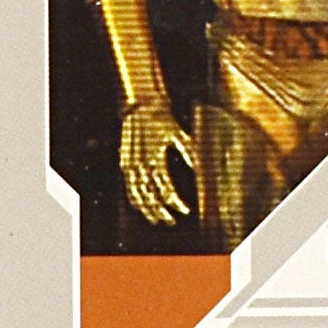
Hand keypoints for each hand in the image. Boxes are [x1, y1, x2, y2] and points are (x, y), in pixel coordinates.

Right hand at [120, 104, 195, 224]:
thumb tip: (202, 169)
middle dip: (160, 211)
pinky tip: (142, 206)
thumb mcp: (179, 135)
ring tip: (156, 219)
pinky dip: (135, 199)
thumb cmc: (162, 120)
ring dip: (147, 209)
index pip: (165, 189)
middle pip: (150, 197)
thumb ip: (190, 152)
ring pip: (137, 195)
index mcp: (155, 158)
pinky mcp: (125, 164)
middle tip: (170, 221)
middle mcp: (140, 165)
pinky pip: (129, 187)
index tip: (185, 210)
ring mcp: (130, 165)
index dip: (175, 203)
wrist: (140, 106)